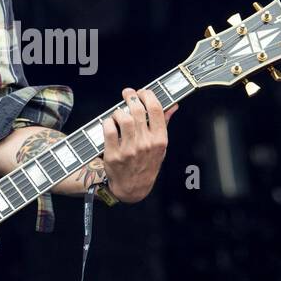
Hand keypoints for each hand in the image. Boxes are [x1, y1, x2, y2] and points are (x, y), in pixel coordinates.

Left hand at [101, 87, 176, 203]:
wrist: (133, 188)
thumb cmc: (147, 165)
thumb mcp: (160, 147)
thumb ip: (164, 124)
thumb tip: (173, 106)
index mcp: (159, 140)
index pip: (156, 110)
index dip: (148, 95)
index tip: (143, 92)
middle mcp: (145, 144)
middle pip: (137, 110)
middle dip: (131, 97)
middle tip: (127, 94)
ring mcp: (129, 149)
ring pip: (123, 118)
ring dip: (119, 110)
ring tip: (119, 112)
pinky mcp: (113, 154)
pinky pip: (109, 130)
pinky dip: (108, 122)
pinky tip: (110, 123)